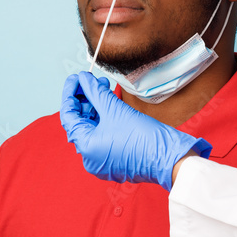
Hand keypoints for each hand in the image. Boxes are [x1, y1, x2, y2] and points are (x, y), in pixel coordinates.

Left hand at [59, 71, 211, 190]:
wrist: (168, 157)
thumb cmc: (143, 137)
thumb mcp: (115, 110)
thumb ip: (95, 93)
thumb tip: (84, 79)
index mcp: (86, 147)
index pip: (68, 116)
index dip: (70, 93)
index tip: (76, 77)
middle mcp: (90, 157)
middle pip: (80, 122)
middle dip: (86, 98)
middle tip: (94, 80)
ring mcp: (102, 159)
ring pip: (92, 127)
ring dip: (96, 106)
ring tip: (105, 87)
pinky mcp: (115, 158)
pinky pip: (103, 134)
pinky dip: (105, 118)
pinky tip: (111, 102)